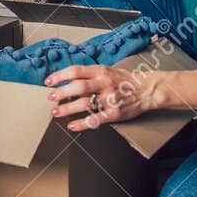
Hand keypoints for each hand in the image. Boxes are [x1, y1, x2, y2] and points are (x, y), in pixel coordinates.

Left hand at [44, 64, 166, 131]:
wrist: (147, 89)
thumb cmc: (125, 80)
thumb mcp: (108, 70)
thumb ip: (90, 74)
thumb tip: (68, 78)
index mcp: (101, 71)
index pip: (76, 71)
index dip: (60, 76)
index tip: (49, 82)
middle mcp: (104, 83)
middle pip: (78, 87)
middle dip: (61, 93)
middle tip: (51, 97)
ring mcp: (110, 99)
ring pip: (84, 103)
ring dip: (67, 108)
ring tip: (56, 112)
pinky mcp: (114, 113)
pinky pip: (95, 119)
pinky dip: (82, 123)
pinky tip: (72, 126)